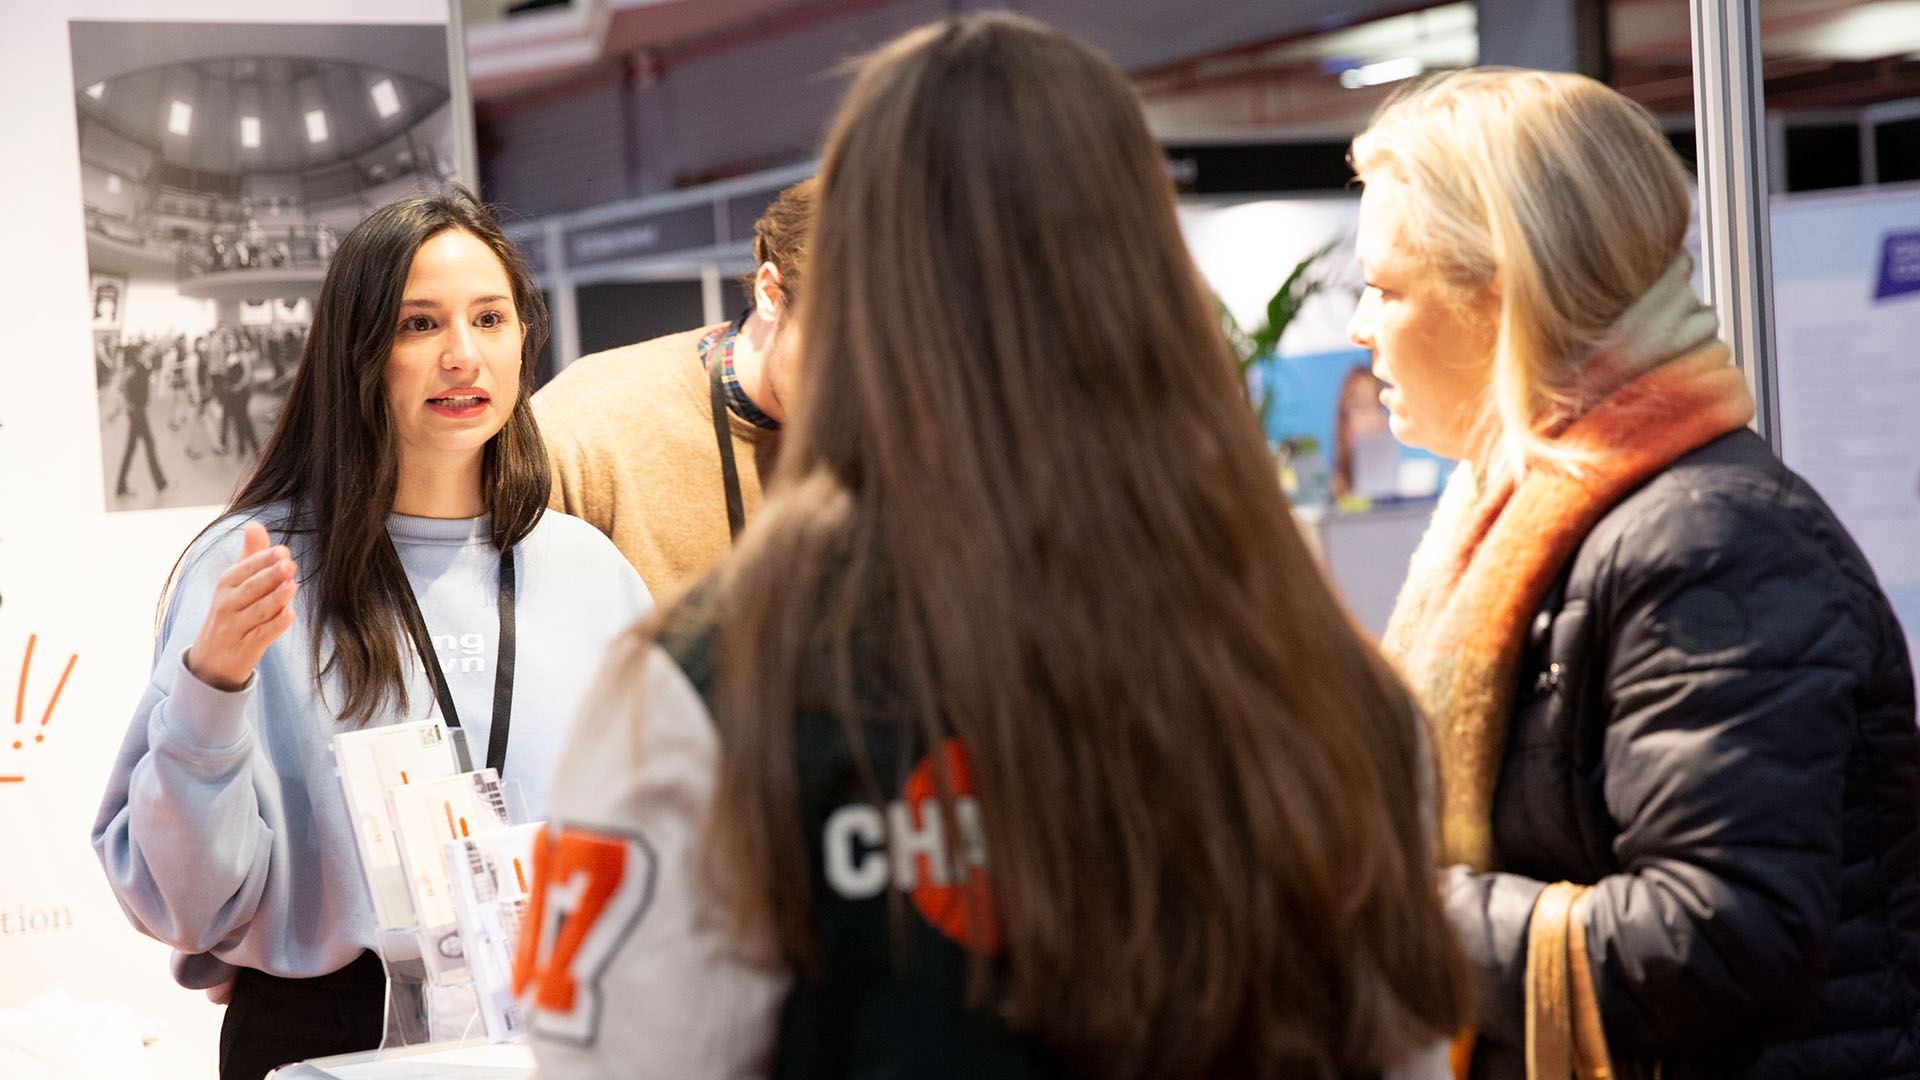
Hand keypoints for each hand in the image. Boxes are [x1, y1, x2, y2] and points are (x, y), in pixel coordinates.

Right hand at [185, 522, 297, 691]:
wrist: (210, 661)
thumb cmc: (230, 613)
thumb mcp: (235, 584)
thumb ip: (250, 556)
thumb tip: (255, 524)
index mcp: (226, 585)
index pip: (244, 569)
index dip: (263, 560)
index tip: (283, 551)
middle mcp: (226, 605)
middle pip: (250, 588)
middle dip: (270, 576)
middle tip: (290, 564)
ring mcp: (234, 628)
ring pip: (257, 611)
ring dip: (275, 599)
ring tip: (292, 586)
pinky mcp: (245, 649)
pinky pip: (261, 635)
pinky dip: (275, 625)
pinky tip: (289, 615)